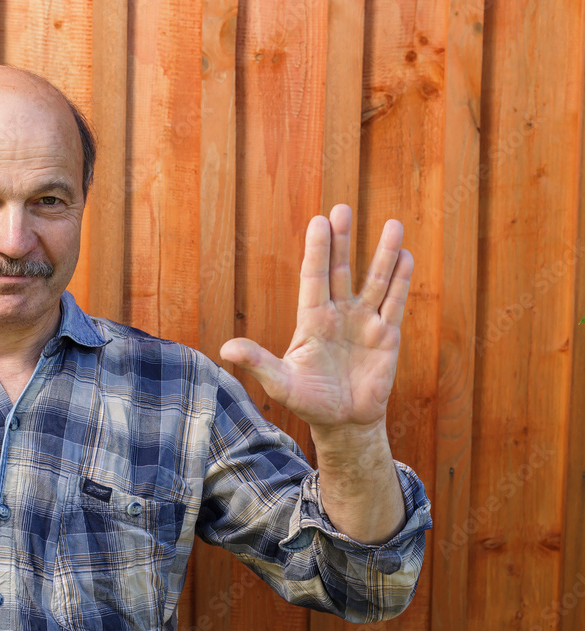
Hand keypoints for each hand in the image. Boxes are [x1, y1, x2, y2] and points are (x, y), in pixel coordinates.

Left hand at [220, 204, 412, 433]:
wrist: (343, 422)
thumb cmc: (308, 401)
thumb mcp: (280, 383)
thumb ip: (257, 362)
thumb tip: (225, 348)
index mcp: (311, 320)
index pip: (314, 277)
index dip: (317, 250)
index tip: (319, 221)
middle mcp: (338, 314)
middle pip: (341, 270)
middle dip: (342, 240)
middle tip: (341, 208)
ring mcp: (364, 322)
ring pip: (374, 281)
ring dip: (383, 253)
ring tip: (392, 224)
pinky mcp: (387, 336)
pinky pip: (395, 303)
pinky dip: (401, 281)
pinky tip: (406, 256)